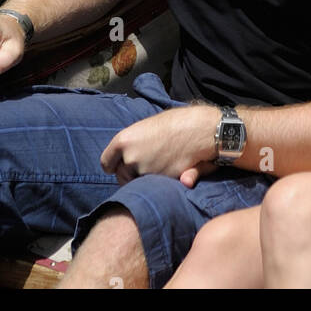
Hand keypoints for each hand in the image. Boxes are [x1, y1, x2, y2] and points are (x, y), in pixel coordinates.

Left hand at [100, 107, 217, 185]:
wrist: (204, 129)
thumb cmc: (179, 122)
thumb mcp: (151, 126)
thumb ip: (136, 143)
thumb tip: (129, 158)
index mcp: (123, 140)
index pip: (106, 163)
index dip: (115, 165)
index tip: (122, 165)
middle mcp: (130, 157)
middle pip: (121, 176)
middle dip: (131, 174)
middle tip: (148, 165)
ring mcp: (144, 171)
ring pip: (137, 183)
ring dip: (145, 179)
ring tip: (162, 165)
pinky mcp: (159, 182)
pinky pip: (153, 188)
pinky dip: (159, 184)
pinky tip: (170, 171)